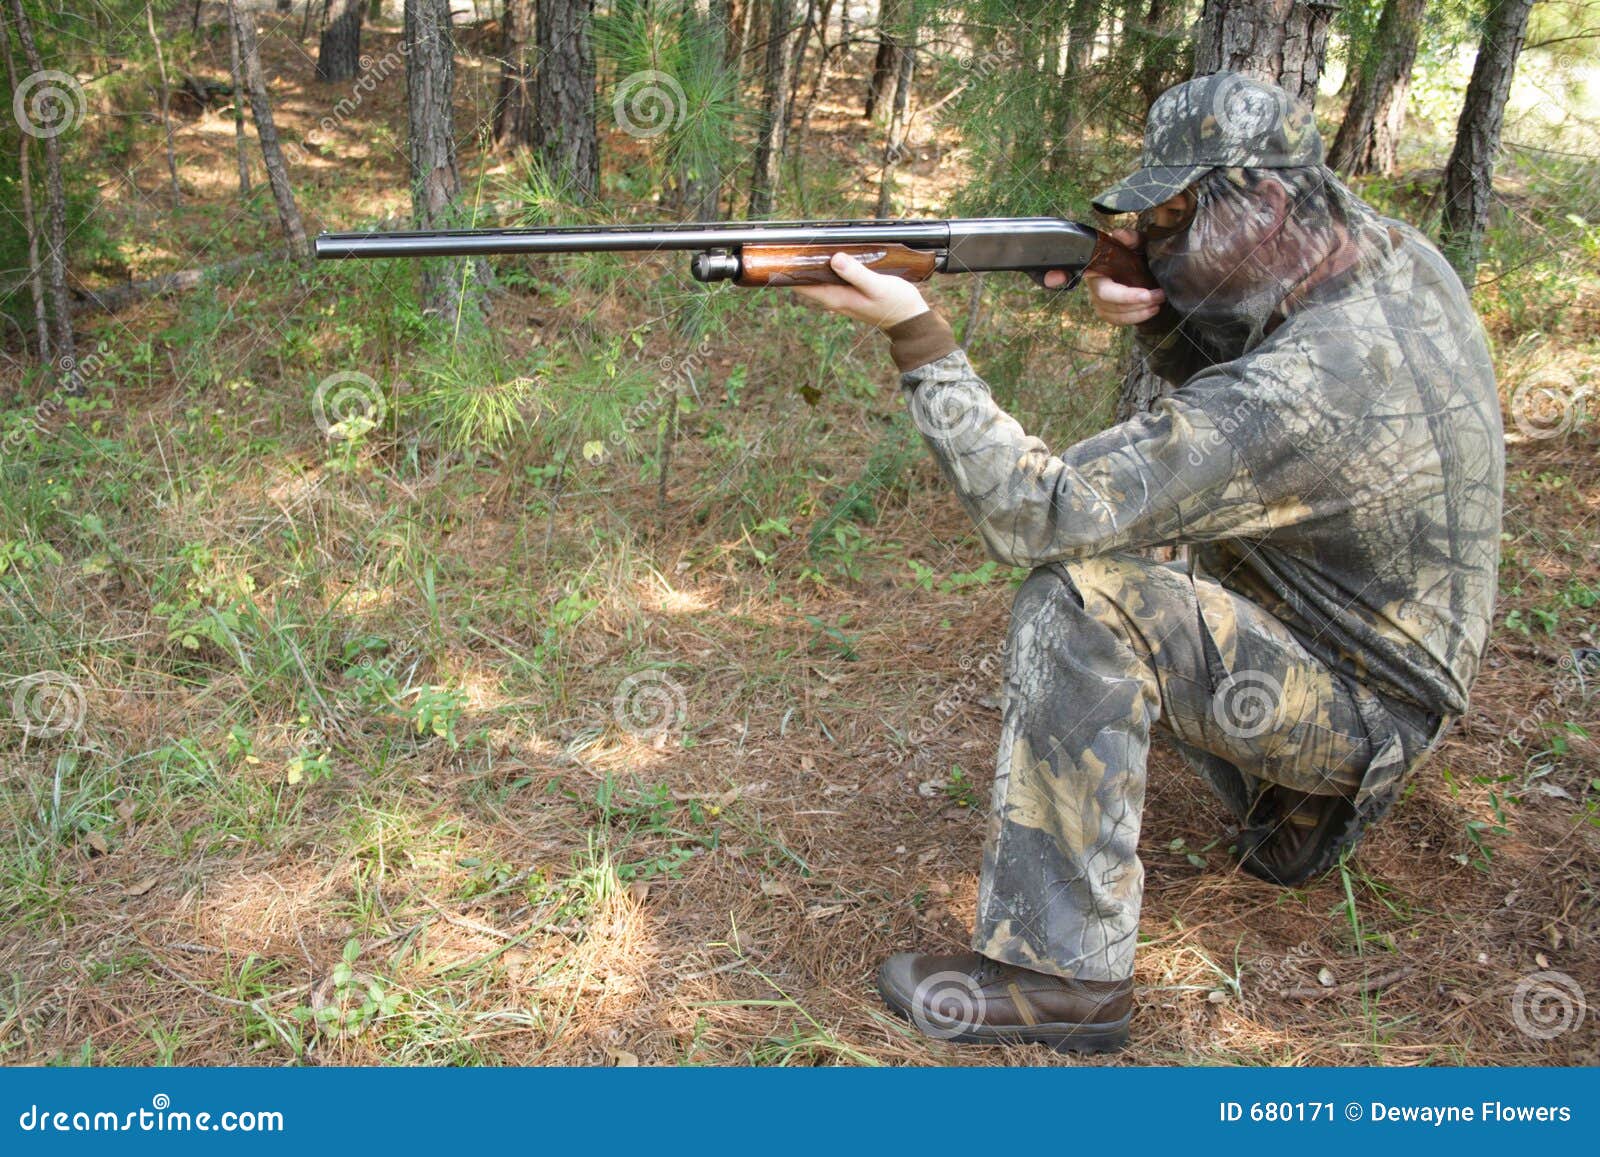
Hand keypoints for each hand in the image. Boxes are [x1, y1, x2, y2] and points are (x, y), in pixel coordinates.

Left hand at [790, 251, 931, 329]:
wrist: (910, 320)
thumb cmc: (895, 304)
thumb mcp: (877, 286)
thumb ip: (856, 273)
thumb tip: (835, 259)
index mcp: (835, 298)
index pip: (801, 285)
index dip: (789, 270)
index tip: (780, 253)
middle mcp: (834, 299)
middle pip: (807, 280)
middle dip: (799, 263)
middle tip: (793, 241)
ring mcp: (841, 296)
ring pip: (818, 278)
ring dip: (813, 263)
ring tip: (808, 243)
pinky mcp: (849, 293)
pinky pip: (830, 278)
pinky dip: (827, 267)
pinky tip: (830, 254)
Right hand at [1078, 229, 1164, 325]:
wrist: (1138, 261)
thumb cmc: (1134, 251)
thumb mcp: (1136, 242)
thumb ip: (1129, 237)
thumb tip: (1119, 234)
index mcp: (1096, 272)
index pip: (1105, 291)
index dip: (1125, 296)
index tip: (1147, 294)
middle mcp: (1094, 289)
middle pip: (1110, 305)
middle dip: (1136, 304)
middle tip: (1159, 297)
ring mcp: (1100, 303)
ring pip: (1115, 315)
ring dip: (1138, 313)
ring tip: (1158, 305)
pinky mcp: (1109, 311)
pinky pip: (1118, 320)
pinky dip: (1135, 318)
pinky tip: (1150, 311)